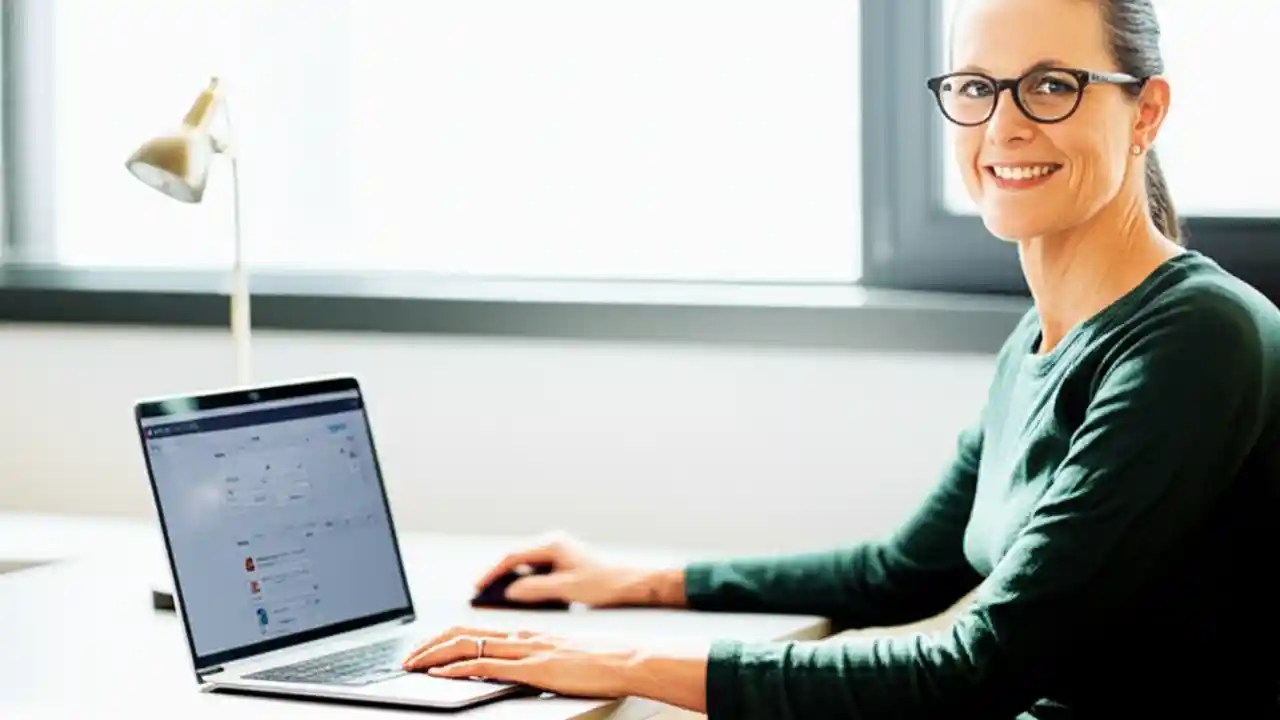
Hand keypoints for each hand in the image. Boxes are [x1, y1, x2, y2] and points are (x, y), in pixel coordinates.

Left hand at [401, 625, 708, 711]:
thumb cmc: (601, 662)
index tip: (425, 650)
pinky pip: (486, 665)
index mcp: (527, 634)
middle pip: (463, 632)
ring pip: (467, 644)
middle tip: (407, 658)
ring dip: (434, 655)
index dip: (444, 639)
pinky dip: (458, 668)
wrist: (627, 659)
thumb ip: (536, 661)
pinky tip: (441, 674)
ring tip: (413, 665)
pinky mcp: (533, 666)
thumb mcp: (561, 658)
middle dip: (429, 644)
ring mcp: (526, 650)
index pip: (476, 630)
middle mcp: (521, 636)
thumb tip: (516, 672)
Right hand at [474, 532, 684, 607]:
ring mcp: (557, 551)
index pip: (513, 555)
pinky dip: (525, 580)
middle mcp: (553, 543)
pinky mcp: (562, 561)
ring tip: (494, 594)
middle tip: (480, 591)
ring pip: (525, 563)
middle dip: (498, 574)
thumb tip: (510, 592)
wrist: (630, 582)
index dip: (493, 572)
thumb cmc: (604, 583)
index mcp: (552, 544)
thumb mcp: (567, 589)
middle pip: (516, 557)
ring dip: (511, 577)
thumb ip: (536, 589)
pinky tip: (519, 593)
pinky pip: (536, 568)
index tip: (478, 586)